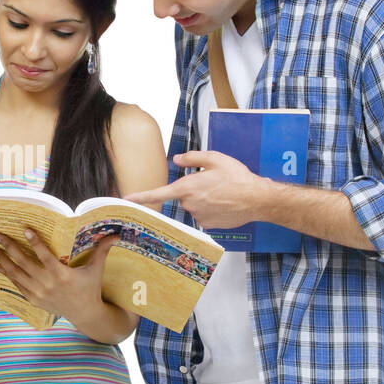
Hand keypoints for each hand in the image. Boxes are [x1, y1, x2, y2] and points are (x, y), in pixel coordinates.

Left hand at [0, 228, 120, 321]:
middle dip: (8, 247)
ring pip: (15, 273)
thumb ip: (102, 250)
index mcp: (62, 274)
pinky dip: (5, 274)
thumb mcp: (96, 269)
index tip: (24, 229)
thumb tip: (116, 233)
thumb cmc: (90, 287)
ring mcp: (38, 293)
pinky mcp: (33, 299)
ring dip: (0, 260)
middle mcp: (47, 284)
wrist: (84, 314)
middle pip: (24, 262)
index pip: (45, 255)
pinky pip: (16, 284)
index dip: (35, 241)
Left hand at [123, 150, 264, 228]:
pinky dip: (212, 209)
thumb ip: (192, 158)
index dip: (141, 197)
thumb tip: (176, 160)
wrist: (257, 199)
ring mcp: (198, 217)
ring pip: (195, 205)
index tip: (126, 200)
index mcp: (187, 187)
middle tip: (215, 183)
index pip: (158, 193)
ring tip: (223, 193)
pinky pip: (204, 214)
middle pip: (184, 196)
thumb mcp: (215, 159)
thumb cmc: (237, 177)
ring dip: (204, 199)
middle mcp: (190, 204)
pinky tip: (225, 204)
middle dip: (195, 189)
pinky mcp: (208, 225)